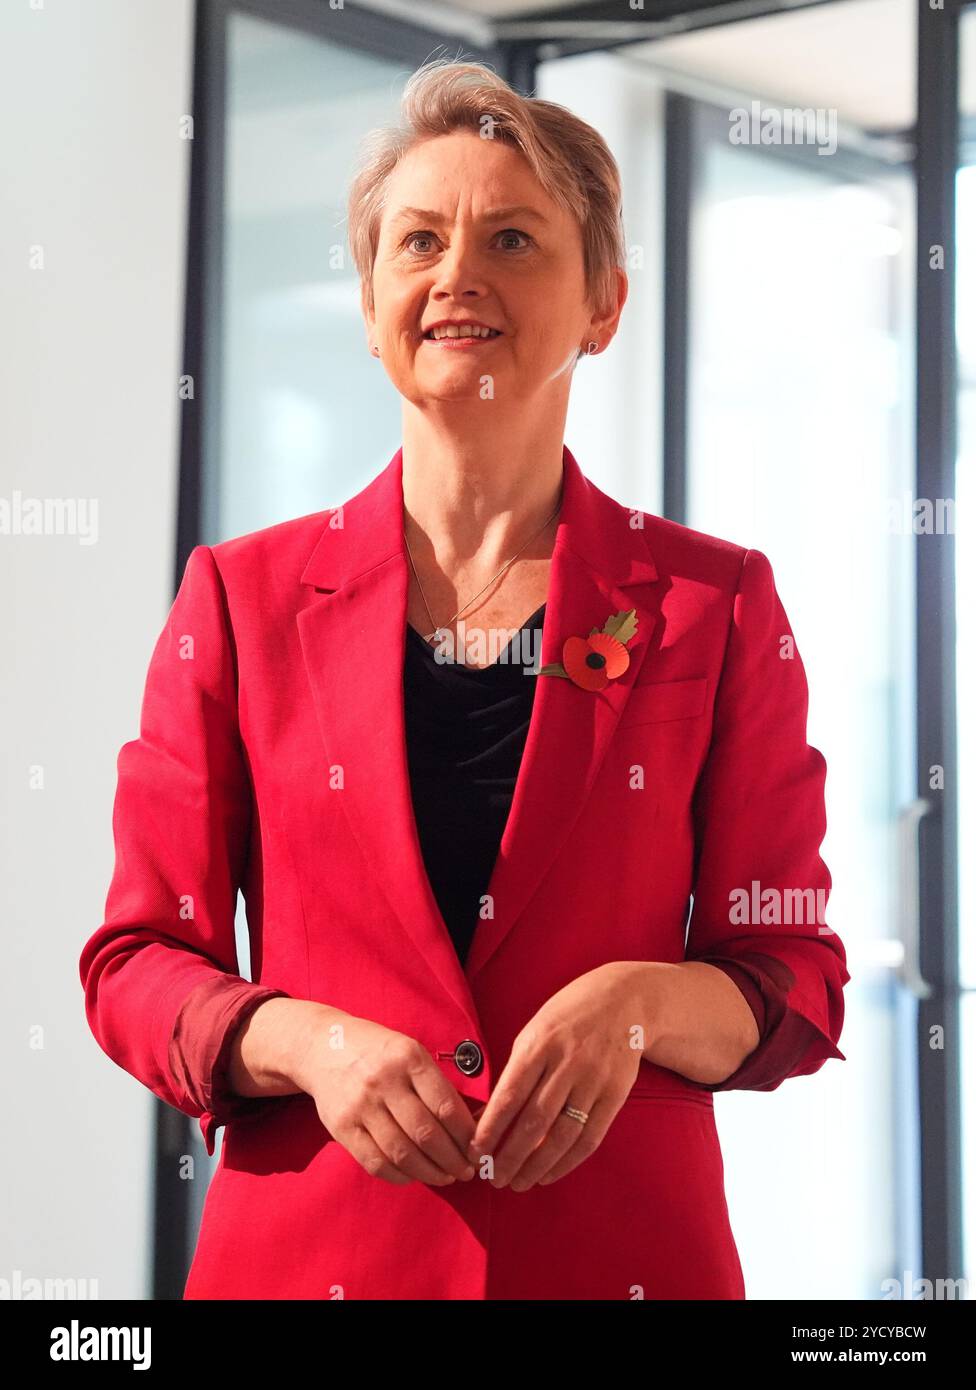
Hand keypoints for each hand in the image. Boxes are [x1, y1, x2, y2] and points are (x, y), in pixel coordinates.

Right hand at [290, 1009, 477, 1187]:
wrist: (322, 1046)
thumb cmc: (378, 1051)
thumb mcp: (409, 1050)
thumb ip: (434, 1083)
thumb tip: (468, 1126)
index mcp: (408, 1058)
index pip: (445, 1105)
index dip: (466, 1135)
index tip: (478, 1148)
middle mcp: (384, 1081)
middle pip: (426, 1134)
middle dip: (453, 1159)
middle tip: (466, 1171)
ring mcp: (360, 1106)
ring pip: (402, 1153)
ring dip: (430, 1172)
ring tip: (445, 1177)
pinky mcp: (341, 1127)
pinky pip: (375, 1162)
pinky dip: (399, 1176)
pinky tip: (414, 1175)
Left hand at [468, 962, 644, 1191]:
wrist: (624, 1001)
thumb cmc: (567, 1018)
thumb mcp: (534, 1033)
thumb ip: (513, 1073)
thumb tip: (484, 1117)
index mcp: (539, 1044)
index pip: (510, 1095)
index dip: (491, 1129)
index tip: (475, 1152)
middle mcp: (567, 1063)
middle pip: (534, 1121)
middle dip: (510, 1155)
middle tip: (492, 1178)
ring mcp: (594, 1080)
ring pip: (562, 1135)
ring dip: (537, 1165)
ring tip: (517, 1183)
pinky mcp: (616, 1094)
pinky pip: (590, 1137)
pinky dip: (567, 1161)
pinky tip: (549, 1174)